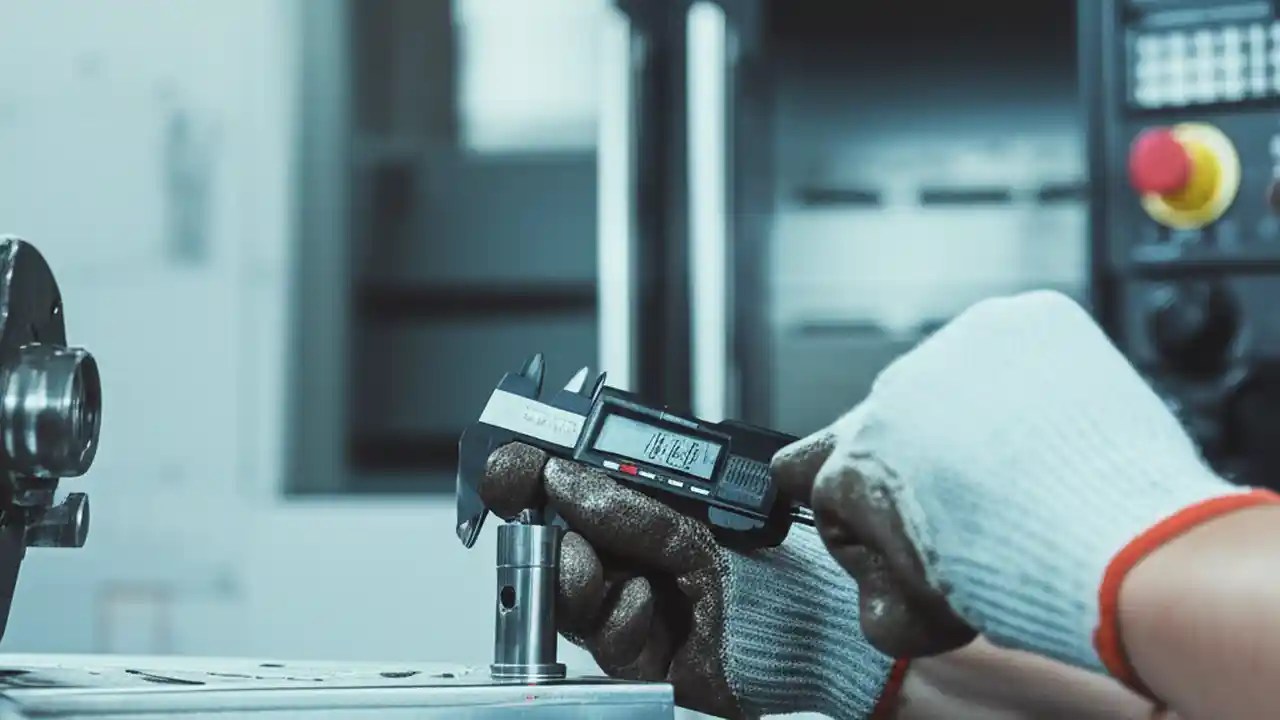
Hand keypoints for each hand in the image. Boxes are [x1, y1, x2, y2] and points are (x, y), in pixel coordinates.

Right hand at [481, 442, 905, 718]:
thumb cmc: (784, 562)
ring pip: (572, 595)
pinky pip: (606, 638)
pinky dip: (619, 620)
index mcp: (652, 509)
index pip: (576, 488)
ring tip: (591, 568)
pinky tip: (647, 607)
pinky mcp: (646, 656)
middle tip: (538, 517)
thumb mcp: (696, 521)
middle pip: (560, 542)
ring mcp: (640, 604)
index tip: (508, 468)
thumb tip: (564, 479)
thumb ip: (628, 508)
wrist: (821, 630)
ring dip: (574, 577)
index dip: (536, 476)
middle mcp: (640, 555)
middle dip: (544, 532)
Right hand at [771, 291, 1278, 685]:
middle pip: (886, 418)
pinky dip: (1027, 374)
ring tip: (1025, 460)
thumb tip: (877, 588)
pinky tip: (1052, 418)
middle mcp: (888, 393)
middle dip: (917, 453)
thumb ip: (876, 595)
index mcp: (850, 463)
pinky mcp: (1020, 319)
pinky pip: (1011, 343)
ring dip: (970, 409)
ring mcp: (957, 346)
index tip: (900, 522)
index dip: (859, 507)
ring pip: (949, 377)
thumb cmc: (1018, 577)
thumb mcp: (918, 617)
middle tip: (972, 497)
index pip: (812, 472)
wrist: (1120, 543)